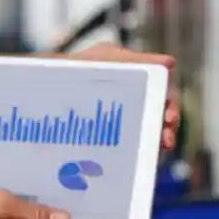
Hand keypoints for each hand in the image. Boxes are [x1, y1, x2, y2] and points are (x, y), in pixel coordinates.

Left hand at [60, 43, 179, 150]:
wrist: (47, 83)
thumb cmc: (80, 66)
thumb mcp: (109, 58)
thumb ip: (139, 60)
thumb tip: (171, 63)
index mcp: (138, 83)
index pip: (162, 97)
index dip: (170, 108)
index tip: (169, 119)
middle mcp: (133, 102)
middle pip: (157, 118)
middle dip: (166, 129)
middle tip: (166, 140)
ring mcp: (122, 119)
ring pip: (146, 134)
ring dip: (155, 142)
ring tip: (157, 148)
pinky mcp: (110, 135)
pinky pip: (128, 146)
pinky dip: (138, 153)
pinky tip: (139, 160)